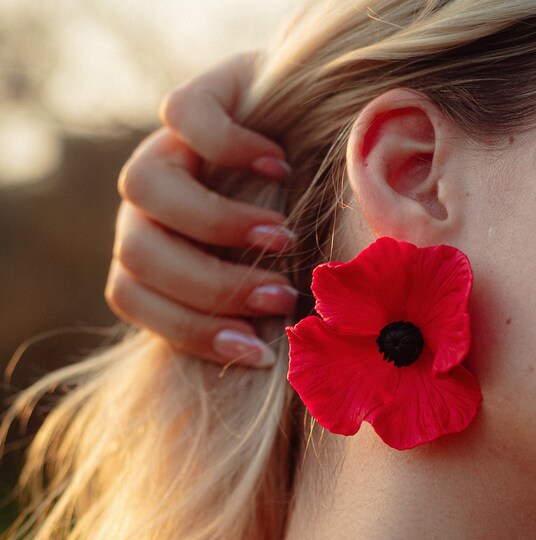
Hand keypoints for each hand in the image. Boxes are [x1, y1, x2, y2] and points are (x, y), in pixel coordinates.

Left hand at [107, 52, 297, 367]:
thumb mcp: (285, 283)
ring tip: (283, 239)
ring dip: (221, 225)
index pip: (130, 297)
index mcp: (154, 254)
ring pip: (142, 187)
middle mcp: (148, 205)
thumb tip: (282, 362)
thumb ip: (268, 315)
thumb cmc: (306, 237)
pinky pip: (185, 116)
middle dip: (214, 287)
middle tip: (282, 296)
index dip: (190, 331)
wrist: (323, 149)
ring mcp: (166, 147)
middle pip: (135, 251)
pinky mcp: (198, 99)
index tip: (258, 351)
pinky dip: (233, 147)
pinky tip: (281, 167)